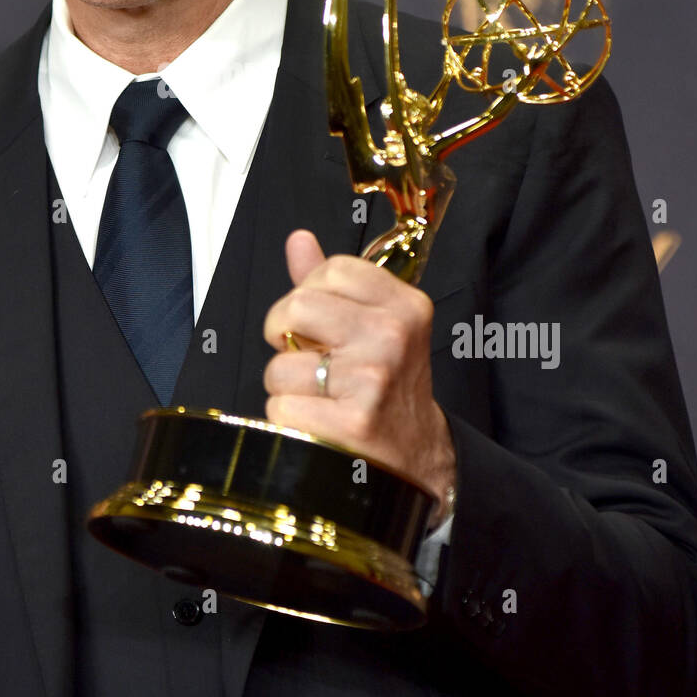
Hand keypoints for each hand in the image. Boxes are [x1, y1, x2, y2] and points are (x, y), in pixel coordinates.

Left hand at [262, 228, 456, 524]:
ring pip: (279, 366)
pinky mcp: (351, 421)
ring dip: (285, 386)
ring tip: (318, 395)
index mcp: (403, 305)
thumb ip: (332, 284)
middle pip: (296, 307)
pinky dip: (288, 419)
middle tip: (307, 356)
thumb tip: (299, 239)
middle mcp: (392, 336)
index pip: (331, 269)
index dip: (309, 293)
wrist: (416, 457)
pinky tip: (318, 421)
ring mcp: (373, 378)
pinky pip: (281, 406)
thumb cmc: (387, 385)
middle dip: (284, 335)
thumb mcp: (375, 325)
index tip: (318, 320)